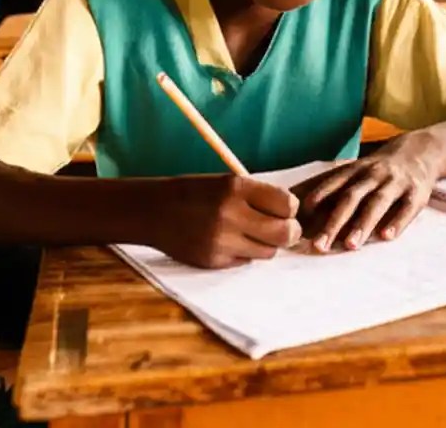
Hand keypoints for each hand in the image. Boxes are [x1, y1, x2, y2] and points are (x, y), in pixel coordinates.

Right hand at [152, 175, 301, 268]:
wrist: (153, 211)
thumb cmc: (195, 193)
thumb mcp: (225, 183)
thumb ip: (257, 197)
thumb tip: (292, 215)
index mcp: (235, 187)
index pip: (287, 204)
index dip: (290, 208)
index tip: (284, 209)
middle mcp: (230, 214)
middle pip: (285, 233)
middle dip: (290, 232)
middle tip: (285, 229)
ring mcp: (221, 241)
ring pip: (268, 252)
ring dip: (266, 244)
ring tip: (250, 233)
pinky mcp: (214, 261)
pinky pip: (246, 261)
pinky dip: (244, 253)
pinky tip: (228, 241)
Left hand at [294, 138, 439, 251]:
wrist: (420, 150)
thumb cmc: (378, 169)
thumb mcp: (356, 170)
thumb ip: (332, 186)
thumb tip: (296, 203)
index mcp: (355, 170)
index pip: (332, 184)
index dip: (316, 199)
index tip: (299, 218)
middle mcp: (373, 175)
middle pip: (351, 198)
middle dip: (334, 222)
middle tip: (319, 245)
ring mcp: (395, 182)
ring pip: (377, 202)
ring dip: (363, 224)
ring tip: (350, 245)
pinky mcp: (416, 193)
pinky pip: (406, 208)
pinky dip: (397, 222)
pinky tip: (386, 237)